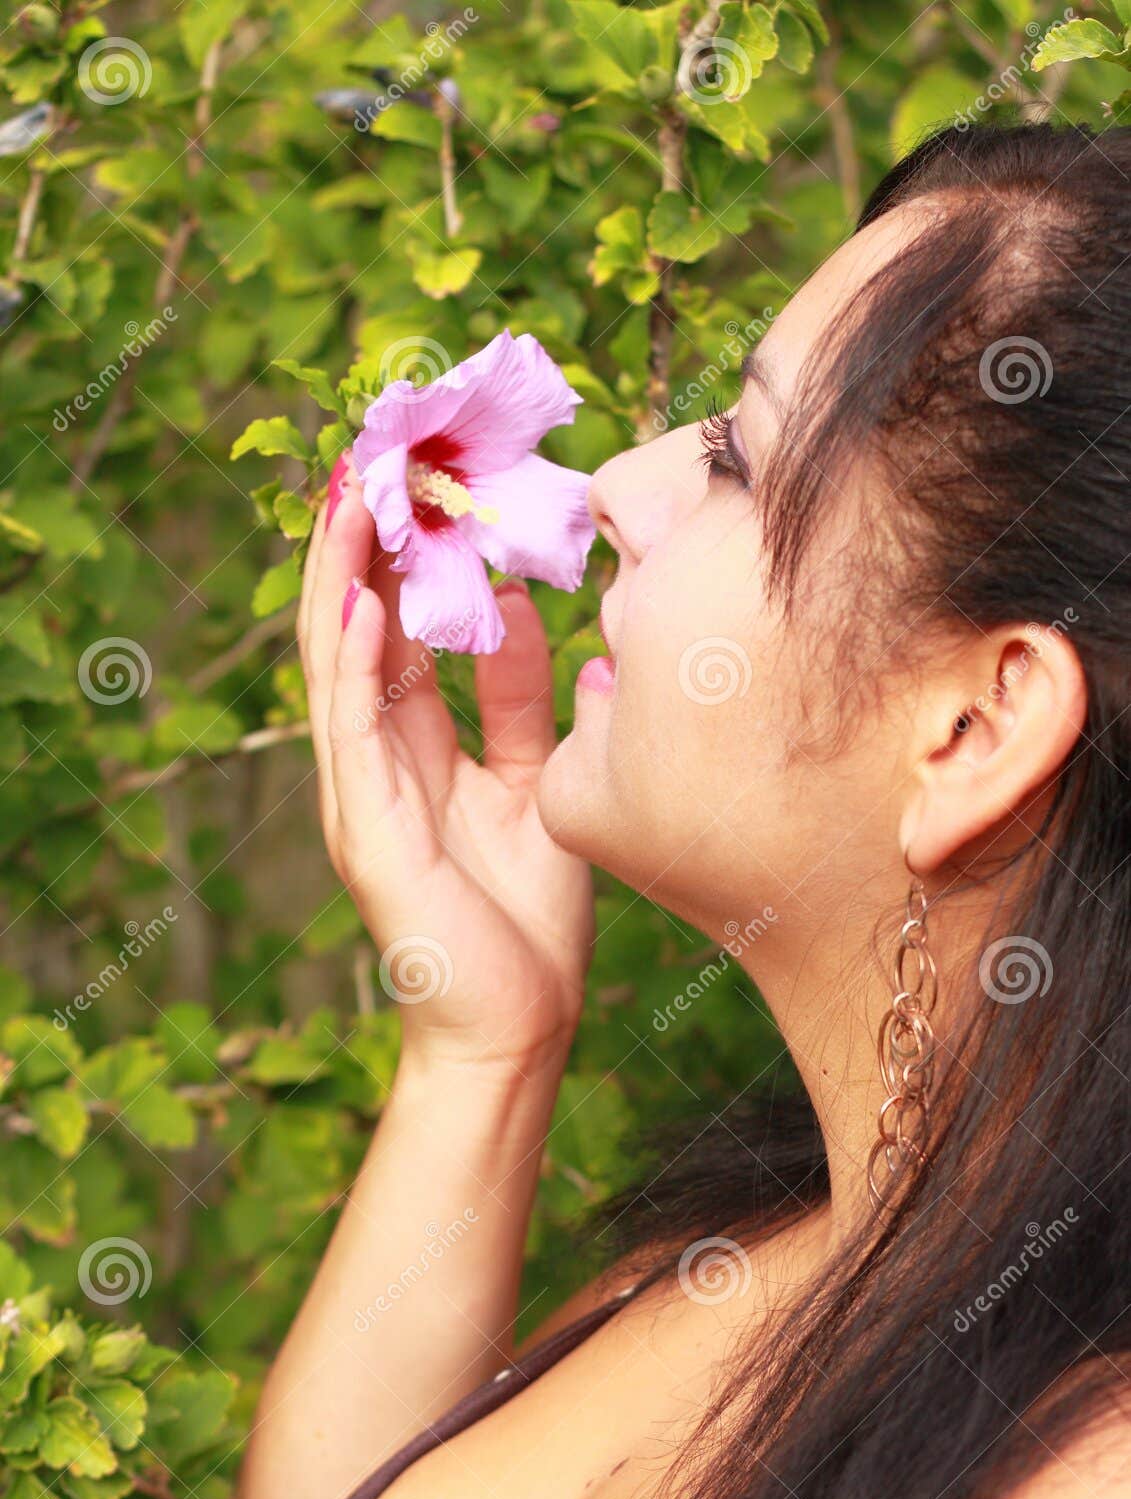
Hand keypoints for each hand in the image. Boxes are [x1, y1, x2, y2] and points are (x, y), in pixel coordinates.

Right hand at [297, 457, 594, 1071]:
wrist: (517, 1027)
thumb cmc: (523, 917)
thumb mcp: (535, 785)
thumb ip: (523, 702)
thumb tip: (522, 610)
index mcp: (415, 749)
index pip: (395, 628)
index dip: (397, 552)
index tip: (413, 473)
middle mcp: (376, 760)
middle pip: (355, 628)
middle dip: (359, 542)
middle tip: (372, 452)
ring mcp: (361, 794)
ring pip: (339, 664)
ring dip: (341, 576)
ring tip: (350, 493)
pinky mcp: (368, 831)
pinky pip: (354, 730)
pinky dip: (355, 661)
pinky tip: (362, 596)